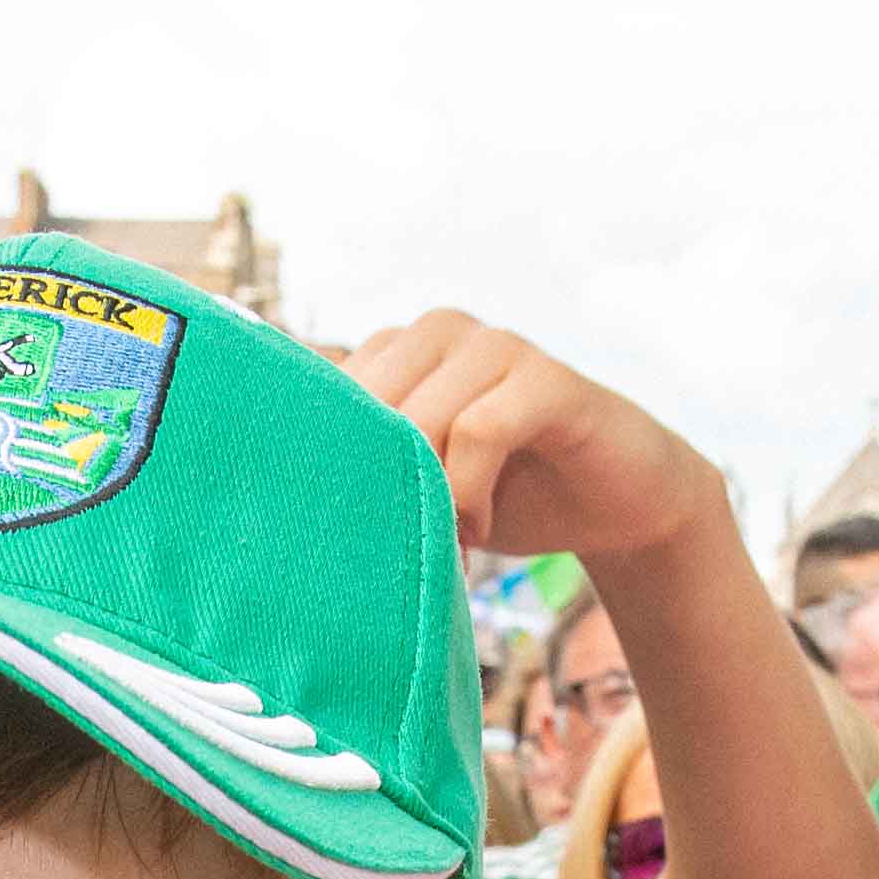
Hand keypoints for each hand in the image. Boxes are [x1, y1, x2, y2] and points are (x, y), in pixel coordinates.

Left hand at [349, 316, 724, 566]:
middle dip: (369, 486)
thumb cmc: (506, 495)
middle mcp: (437, 331)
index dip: (312, 462)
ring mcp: (494, 345)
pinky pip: (479, 429)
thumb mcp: (415, 485)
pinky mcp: (548, 377)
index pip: (317, 390)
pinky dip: (470, 490)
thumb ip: (358, 471)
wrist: (619, 502)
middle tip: (390, 546)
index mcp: (392, 348)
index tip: (314, 528)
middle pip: (360, 407)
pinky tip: (478, 527)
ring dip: (423, 495)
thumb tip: (259, 506)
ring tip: (443, 541)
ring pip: (415, 418)